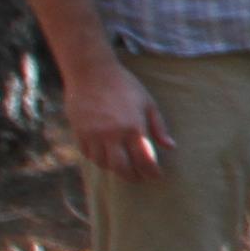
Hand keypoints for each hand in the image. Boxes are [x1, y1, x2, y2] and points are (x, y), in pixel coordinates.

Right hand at [62, 57, 164, 180]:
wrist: (91, 73)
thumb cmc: (124, 86)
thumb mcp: (148, 103)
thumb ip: (159, 127)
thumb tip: (170, 147)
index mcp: (133, 127)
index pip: (144, 160)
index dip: (151, 172)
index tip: (156, 175)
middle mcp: (112, 135)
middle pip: (122, 168)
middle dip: (133, 177)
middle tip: (140, 177)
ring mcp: (93, 135)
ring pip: (103, 163)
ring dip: (115, 169)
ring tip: (125, 167)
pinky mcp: (79, 133)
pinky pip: (88, 155)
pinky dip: (99, 160)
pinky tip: (107, 157)